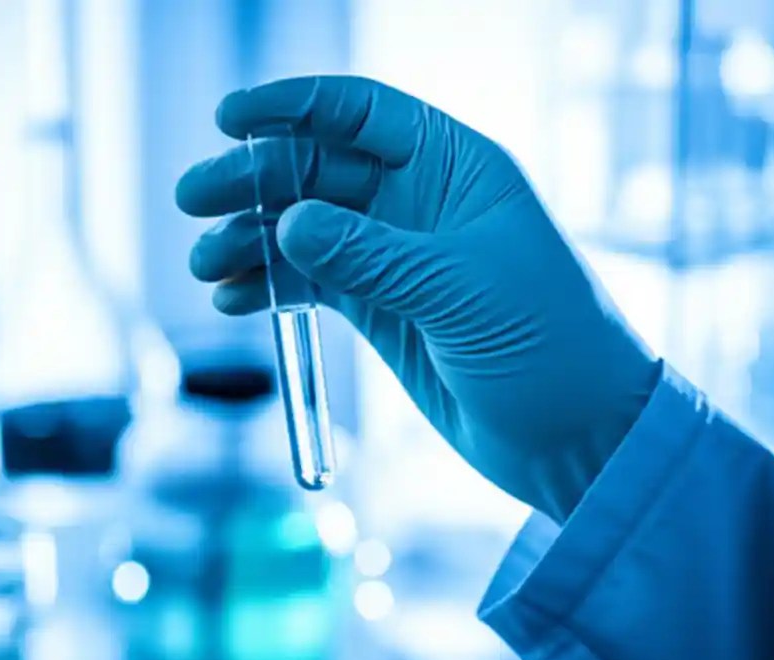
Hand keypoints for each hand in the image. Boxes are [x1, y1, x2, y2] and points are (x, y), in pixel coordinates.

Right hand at [175, 76, 658, 521]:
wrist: (581, 439)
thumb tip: (286, 223)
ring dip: (249, 240)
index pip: (362, 113)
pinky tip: (230, 299)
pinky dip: (266, 287)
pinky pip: (309, 284)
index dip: (293, 105)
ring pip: (302, 229)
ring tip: (202, 266)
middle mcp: (421, 203)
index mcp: (457, 168)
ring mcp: (396, 258)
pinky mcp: (380, 311)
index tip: (228, 117)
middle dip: (252, 181)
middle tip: (192, 200)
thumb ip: (373, 255)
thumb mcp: (462, 292)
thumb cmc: (553, 347)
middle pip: (316, 169)